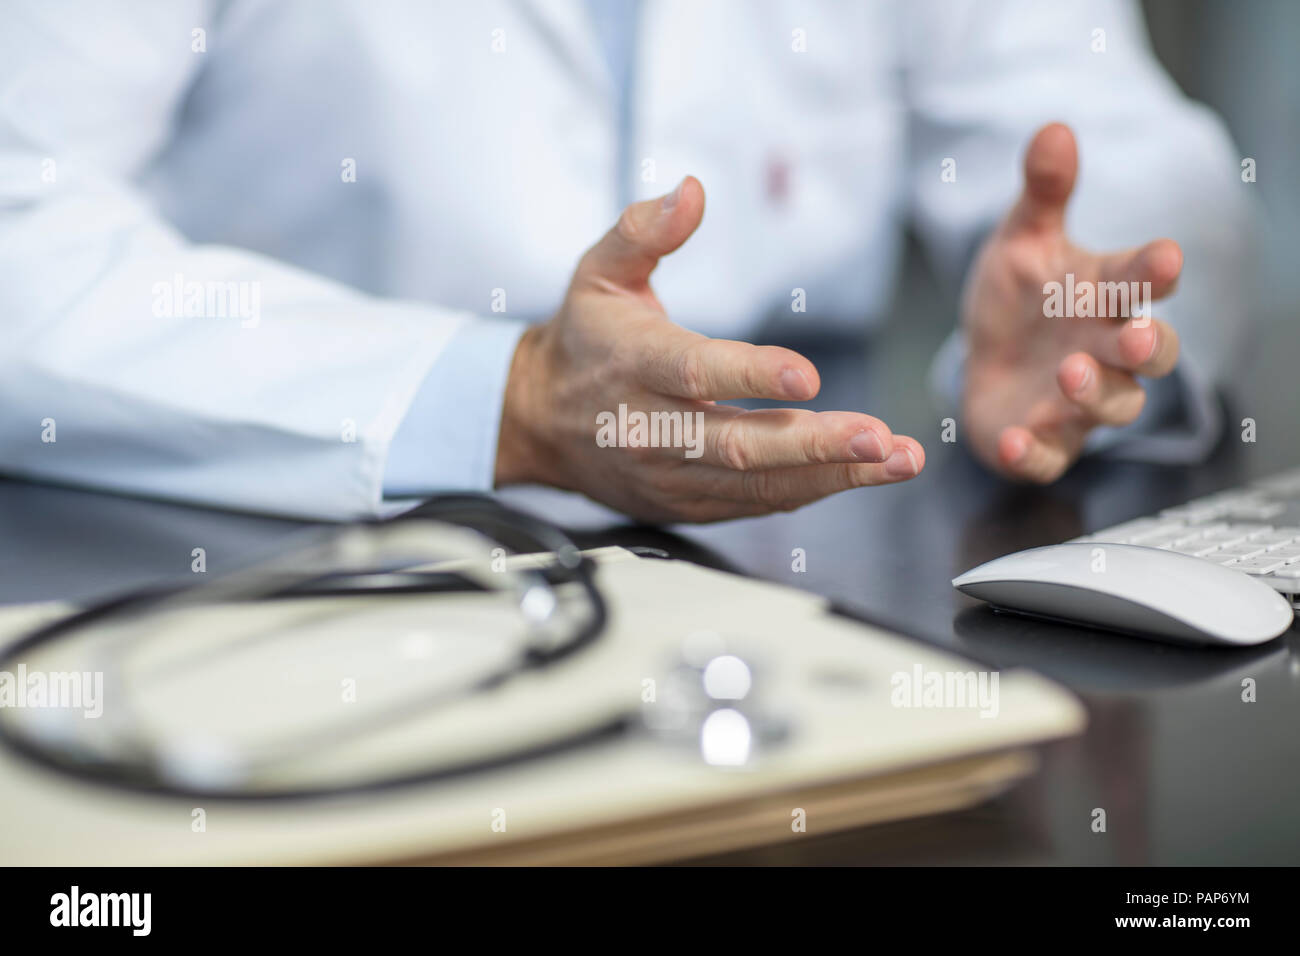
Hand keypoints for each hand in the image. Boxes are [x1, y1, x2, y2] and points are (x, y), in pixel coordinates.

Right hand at [494, 177, 924, 521]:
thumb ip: (643, 230)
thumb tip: (691, 191)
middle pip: (739, 445)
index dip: (750, 376)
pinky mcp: (687, 503)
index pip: (694, 373)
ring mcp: (671, 474)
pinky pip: (754, 504)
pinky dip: (809, 492)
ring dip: (832, 476)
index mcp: (635, 364)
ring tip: (895, 461)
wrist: (538, 421)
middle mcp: (653, 428)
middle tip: (879, 440)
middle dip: (815, 445)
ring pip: (757, 485)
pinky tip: (859, 476)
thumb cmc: (585, 341)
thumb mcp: (598, 272)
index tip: (807, 375)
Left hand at [962, 123, 1182, 481]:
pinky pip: (1050, 456)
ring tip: (1070, 373)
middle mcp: (1103, 351)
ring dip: (1094, 393)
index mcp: (1103, 296)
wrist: (985, 359)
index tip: (1166, 256)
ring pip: (1111, 407)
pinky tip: (1015, 443)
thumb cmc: (1019, 298)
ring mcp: (1077, 402)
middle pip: (1147, 355)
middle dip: (1144, 346)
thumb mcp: (1022, 240)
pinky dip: (1036, 453)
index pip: (1139, 281)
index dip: (1154, 271)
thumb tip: (1053, 130)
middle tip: (1131, 334)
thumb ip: (1042, 194)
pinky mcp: (1043, 442)